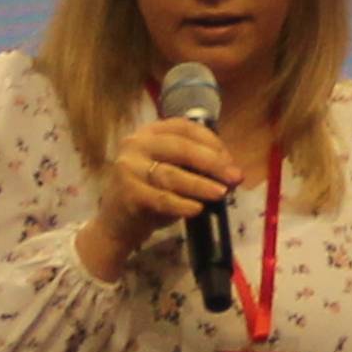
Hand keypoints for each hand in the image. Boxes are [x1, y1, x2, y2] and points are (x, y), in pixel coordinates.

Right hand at [67, 115, 243, 276]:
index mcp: (150, 132)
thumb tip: (234, 174)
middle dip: (212, 163)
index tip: (230, 159)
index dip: (211, 142)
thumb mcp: (174, 174)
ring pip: (171, 174)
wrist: (117, 222)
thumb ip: (198, 168)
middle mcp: (136, 144)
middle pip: (180, 148)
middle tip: (234, 177)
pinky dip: (181, 204)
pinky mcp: (127, 193)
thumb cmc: (151, 193)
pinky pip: (160, 199)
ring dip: (200, 185)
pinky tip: (197, 209)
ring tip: (221, 193)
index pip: (185, 128)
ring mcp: (129, 168)